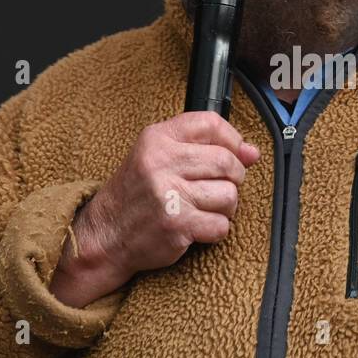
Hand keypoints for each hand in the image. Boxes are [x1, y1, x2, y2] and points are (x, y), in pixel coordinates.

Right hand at [49, 111, 261, 307]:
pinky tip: (199, 226)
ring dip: (226, 206)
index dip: (233, 139)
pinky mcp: (176, 225)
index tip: (238, 153)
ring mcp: (169, 195)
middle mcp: (161, 163)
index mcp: (157, 139)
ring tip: (206, 208)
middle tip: (221, 186)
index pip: (210, 124)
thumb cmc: (136, 194)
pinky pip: (221, 225)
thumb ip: (202, 147)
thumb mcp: (157, 156)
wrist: (105, 234)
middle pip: (226, 162)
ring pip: (229, 194)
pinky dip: (216, 229)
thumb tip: (252, 152)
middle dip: (234, 177)